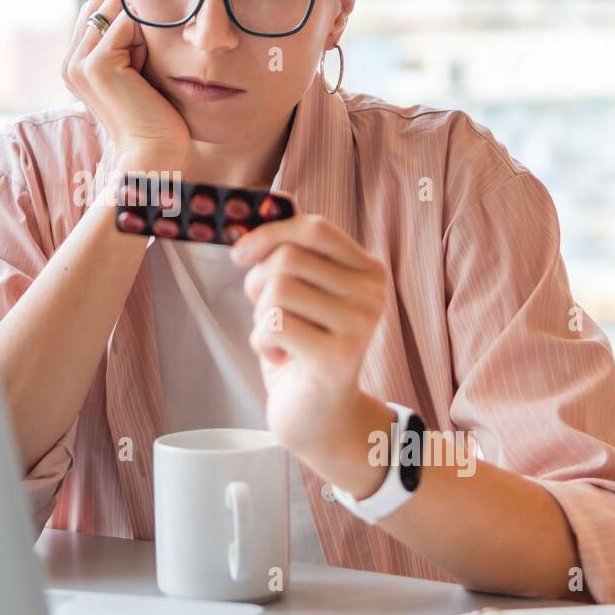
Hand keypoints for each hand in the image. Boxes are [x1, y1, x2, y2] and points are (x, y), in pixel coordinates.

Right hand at [62, 0, 190, 171]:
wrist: (154, 148)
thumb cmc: (151, 109)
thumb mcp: (131, 64)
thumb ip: (120, 34)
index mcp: (73, 62)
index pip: (95, 8)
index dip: (124, 22)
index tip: (135, 60)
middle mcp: (69, 61)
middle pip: (104, 4)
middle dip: (130, 24)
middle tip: (138, 67)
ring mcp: (79, 62)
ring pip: (115, 9)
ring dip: (138, 33)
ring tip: (139, 71)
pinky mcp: (96, 64)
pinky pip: (126, 21)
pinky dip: (143, 41)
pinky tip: (142, 71)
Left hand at [232, 213, 388, 473]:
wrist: (320, 415)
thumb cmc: (303, 346)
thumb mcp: (300, 290)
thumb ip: (293, 247)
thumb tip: (273, 199)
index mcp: (367, 269)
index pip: (315, 228)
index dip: (269, 233)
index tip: (241, 254)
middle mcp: (373, 292)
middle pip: (289, 258)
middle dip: (258, 283)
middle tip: (265, 312)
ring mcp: (361, 324)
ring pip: (279, 290)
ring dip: (260, 316)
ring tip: (276, 338)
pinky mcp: (339, 356)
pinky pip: (274, 325)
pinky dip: (261, 341)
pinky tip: (279, 357)